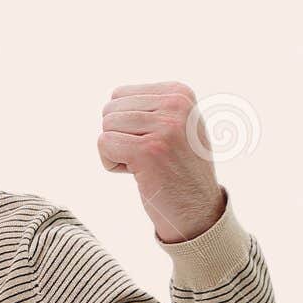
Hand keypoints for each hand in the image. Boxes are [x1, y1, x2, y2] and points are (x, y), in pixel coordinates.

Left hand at [98, 81, 226, 243]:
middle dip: (120, 138)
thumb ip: (153, 106)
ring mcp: (163, 127)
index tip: (152, 143)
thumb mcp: (178, 125)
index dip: (126, 125)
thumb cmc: (180, 170)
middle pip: (110, 110)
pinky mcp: (148, 150)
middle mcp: (175, 104)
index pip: (120, 95)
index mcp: (179, 93)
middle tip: (148, 157)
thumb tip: (113, 96)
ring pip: (106, 127)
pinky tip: (137, 174)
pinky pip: (104, 144)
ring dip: (117, 152)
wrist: (198, 210)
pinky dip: (111, 163)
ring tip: (144, 165)